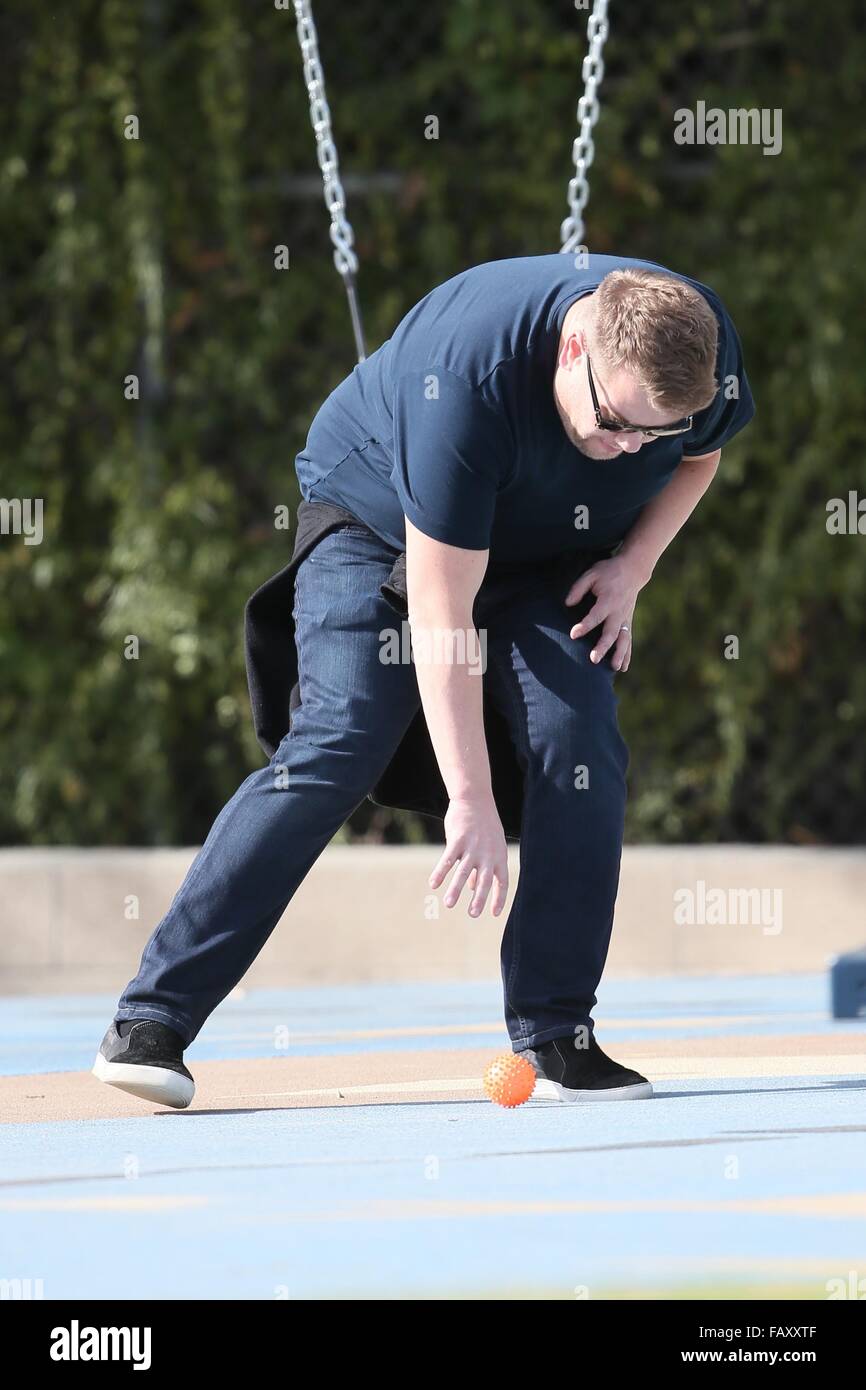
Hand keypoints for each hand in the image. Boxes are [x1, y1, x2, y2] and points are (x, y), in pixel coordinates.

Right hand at [428, 794, 508, 916]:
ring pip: (464, 872)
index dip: (499, 898)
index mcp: (499, 856)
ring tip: (449, 904)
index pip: (502, 882)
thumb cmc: (484, 824)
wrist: (475, 799)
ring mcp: (473, 847)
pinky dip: (440, 872)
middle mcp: (487, 854)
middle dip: (479, 899)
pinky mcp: (458, 840)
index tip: (494, 913)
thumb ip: (485, 866)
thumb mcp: (492, 844)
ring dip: (456, 889)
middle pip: (485, 881)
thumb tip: (476, 888)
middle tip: (473, 914)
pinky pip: (448, 860)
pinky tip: (433, 884)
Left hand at [565, 553, 647, 671]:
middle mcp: (618, 611)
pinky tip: (622, 668)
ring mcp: (625, 618)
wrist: (633, 570)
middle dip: (603, 647)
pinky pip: (628, 640)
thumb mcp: (592, 573)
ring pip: (623, 639)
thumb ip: (579, 587)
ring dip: (619, 654)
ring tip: (613, 668)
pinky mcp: (628, 622)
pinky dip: (627, 654)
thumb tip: (568, 603)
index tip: (573, 634)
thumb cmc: (608, 571)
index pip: (596, 615)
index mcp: (608, 599)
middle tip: (593, 659)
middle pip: (611, 632)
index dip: (585, 625)